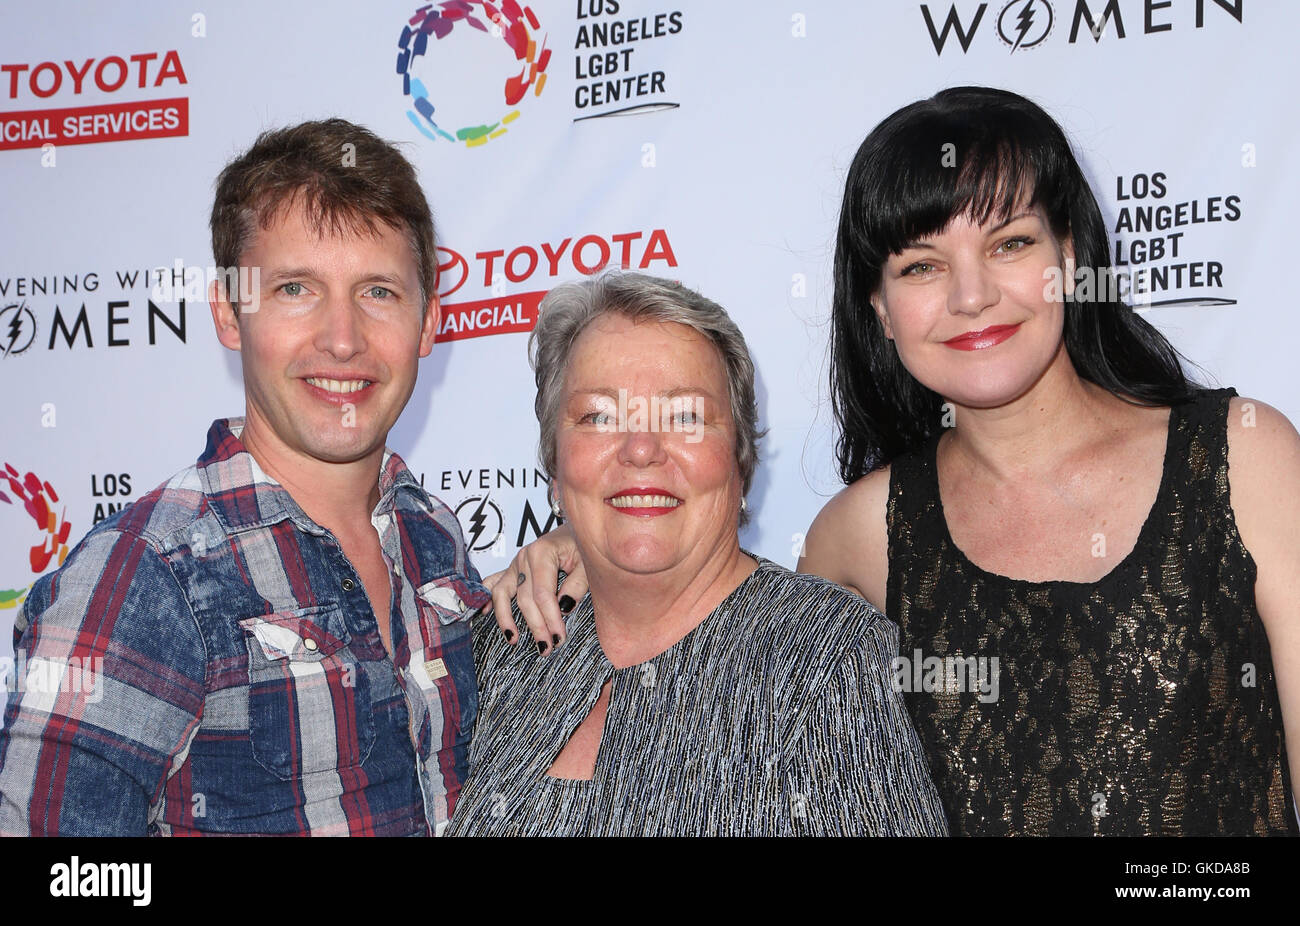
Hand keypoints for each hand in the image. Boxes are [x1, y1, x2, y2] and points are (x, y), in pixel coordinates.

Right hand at [482, 523, 586, 654]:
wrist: (577, 528)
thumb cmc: (582, 545)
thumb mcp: (587, 564)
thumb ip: (577, 585)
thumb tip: (563, 607)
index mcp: (542, 552)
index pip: (543, 594)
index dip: (550, 619)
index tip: (559, 638)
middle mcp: (524, 557)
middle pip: (524, 599)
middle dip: (535, 625)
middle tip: (546, 647)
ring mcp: (515, 563)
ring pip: (502, 594)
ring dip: (506, 619)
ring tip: (513, 640)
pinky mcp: (513, 569)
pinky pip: (494, 584)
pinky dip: (487, 599)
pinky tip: (483, 614)